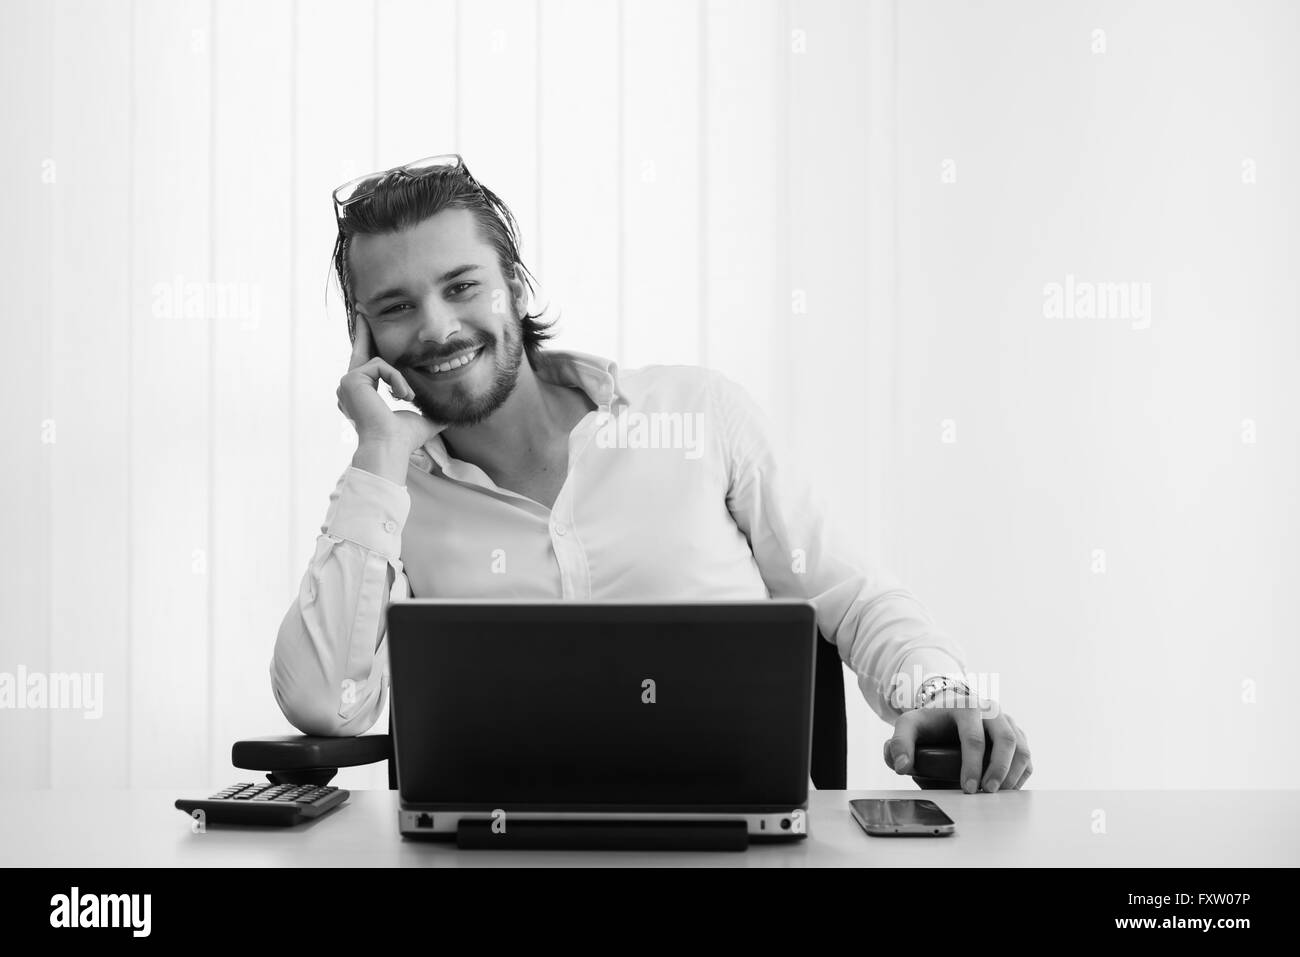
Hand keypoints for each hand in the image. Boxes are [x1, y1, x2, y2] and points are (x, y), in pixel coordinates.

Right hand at [337, 313, 443, 451]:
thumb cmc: (402, 439)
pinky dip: (396, 379)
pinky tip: (402, 397)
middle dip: (364, 330)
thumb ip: (431, 412)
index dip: (370, 346)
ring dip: (399, 379)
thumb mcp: (421, 420)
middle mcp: (349, 387)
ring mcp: (347, 383)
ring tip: (406, 398)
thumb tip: (452, 415)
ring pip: (378, 361)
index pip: (368, 365)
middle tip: (364, 309)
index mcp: (362, 394)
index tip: (370, 328)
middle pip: (360, 351)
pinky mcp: (350, 380)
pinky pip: (380, 365)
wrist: (389, 447)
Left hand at [883, 692, 1031, 793]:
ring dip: (1013, 774)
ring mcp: (1006, 721)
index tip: (967, 789)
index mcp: (965, 706)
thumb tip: (901, 766)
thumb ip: (898, 744)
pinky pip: (1026, 755)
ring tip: (997, 795)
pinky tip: (1007, 789)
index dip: (972, 765)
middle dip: (999, 769)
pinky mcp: (1016, 733)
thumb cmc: (929, 722)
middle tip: (987, 793)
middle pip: (1005, 739)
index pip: (974, 737)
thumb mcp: (908, 726)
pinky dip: (1021, 773)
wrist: (946, 709)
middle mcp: (990, 710)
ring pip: (1021, 746)